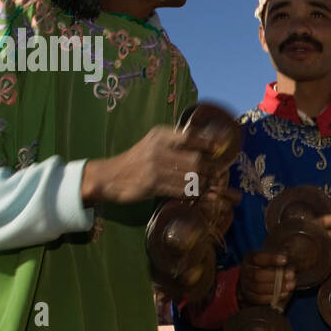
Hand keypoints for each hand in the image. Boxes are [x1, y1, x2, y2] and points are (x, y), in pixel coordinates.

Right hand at [81, 125, 210, 204]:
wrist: (110, 177)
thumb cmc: (137, 160)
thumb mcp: (153, 143)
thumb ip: (175, 142)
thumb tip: (207, 145)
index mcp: (160, 135)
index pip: (191, 137)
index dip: (209, 143)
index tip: (221, 149)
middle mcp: (158, 148)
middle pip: (195, 160)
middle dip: (210, 170)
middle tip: (219, 176)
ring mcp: (155, 167)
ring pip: (190, 176)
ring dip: (204, 184)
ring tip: (212, 187)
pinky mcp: (152, 184)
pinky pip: (180, 189)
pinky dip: (193, 193)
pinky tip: (198, 194)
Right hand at [240, 251, 293, 306]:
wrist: (250, 281)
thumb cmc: (264, 268)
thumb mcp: (268, 261)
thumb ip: (278, 262)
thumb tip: (291, 265)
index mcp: (249, 259)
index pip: (257, 258)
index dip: (271, 259)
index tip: (285, 260)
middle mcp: (245, 272)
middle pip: (257, 275)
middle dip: (275, 276)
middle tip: (291, 275)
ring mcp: (246, 285)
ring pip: (259, 288)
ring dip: (276, 287)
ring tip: (291, 285)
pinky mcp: (249, 297)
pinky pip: (259, 298)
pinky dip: (272, 297)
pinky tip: (284, 293)